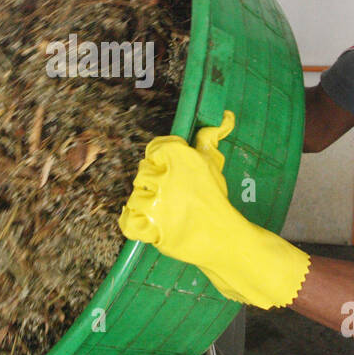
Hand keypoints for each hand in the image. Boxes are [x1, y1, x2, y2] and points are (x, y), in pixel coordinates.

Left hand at [119, 110, 310, 308]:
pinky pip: (128, 221)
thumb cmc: (216, 199)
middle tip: (172, 193)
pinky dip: (134, 221)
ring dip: (146, 203)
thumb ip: (209, 138)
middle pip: (142, 172)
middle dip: (154, 182)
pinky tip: (146, 219)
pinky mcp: (150, 228)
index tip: (172, 170)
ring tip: (164, 209)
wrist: (223, 238)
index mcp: (178, 156)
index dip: (161, 159)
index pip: (154, 148)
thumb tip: (225, 116)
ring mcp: (154, 204)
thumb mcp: (213, 163)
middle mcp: (163, 177)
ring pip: (135, 196)